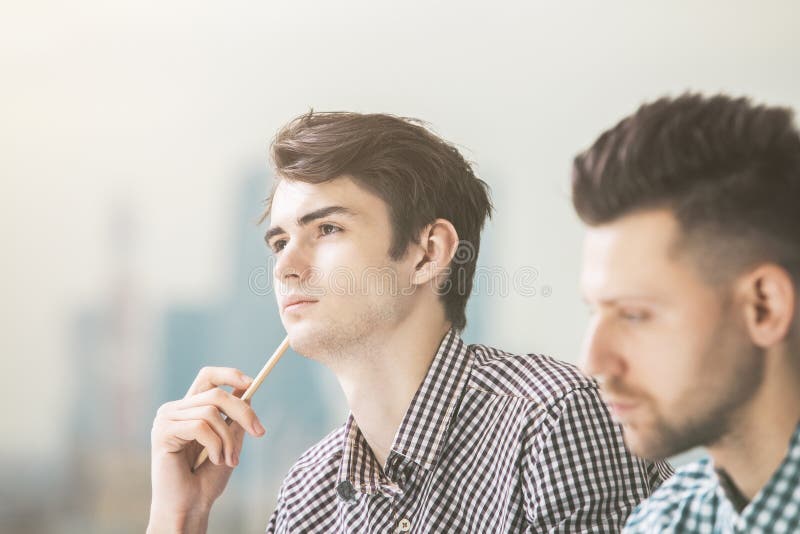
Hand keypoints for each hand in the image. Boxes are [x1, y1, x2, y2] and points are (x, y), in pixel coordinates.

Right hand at [147, 367, 266, 532]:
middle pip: (216, 394)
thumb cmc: (207, 479)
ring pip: (211, 412)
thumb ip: (235, 417)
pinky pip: (200, 426)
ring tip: (230, 460)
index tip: (252, 382)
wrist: (190, 506)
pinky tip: (215, 460)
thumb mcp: (230, 441)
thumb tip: (248, 389)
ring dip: (228, 439)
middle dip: (244, 412)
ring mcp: (166, 419)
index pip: (207, 376)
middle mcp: (174, 409)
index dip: (229, 375)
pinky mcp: (163, 432)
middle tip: (260, 432)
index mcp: (189, 409)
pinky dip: (215, 445)